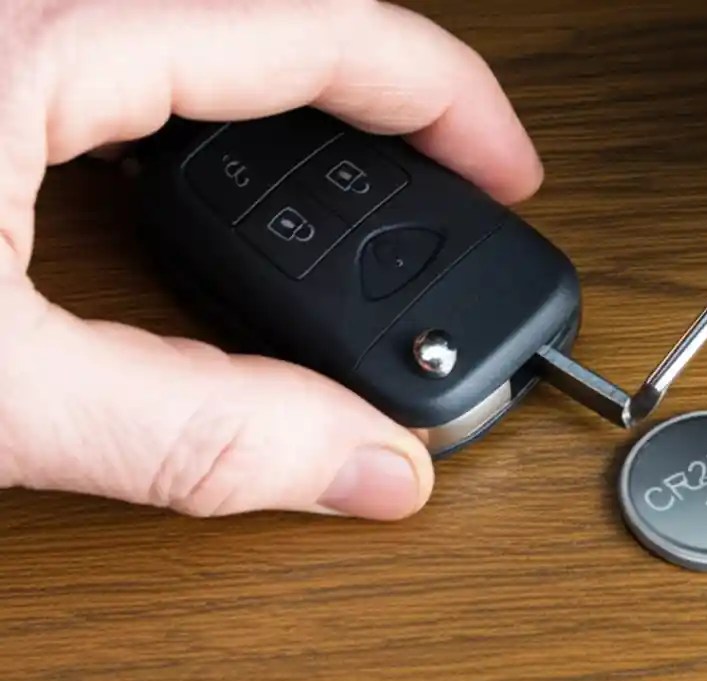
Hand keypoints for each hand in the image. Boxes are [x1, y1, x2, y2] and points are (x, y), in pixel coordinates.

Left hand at [0, 1, 541, 518]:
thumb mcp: (0, 392)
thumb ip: (196, 434)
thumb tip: (365, 461)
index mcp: (45, 38)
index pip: (322, 26)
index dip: (449, 101)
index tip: (509, 175)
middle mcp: (34, 6)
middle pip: (290, 15)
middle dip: (400, 97)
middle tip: (462, 177)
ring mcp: (12, 29)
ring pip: (223, 28)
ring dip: (317, 102)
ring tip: (373, 182)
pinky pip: (150, 52)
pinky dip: (232, 110)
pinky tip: (235, 184)